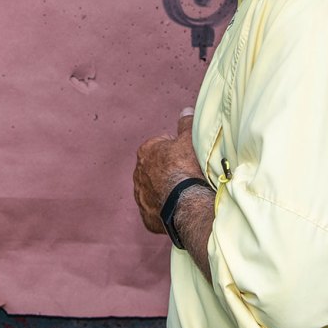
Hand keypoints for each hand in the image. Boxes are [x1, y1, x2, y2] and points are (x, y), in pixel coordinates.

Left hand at [133, 111, 204, 233]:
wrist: (188, 202)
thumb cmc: (188, 167)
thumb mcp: (190, 139)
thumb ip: (186, 123)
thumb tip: (186, 110)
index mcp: (146, 152)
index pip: (162, 145)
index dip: (178, 150)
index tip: (188, 157)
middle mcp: (138, 174)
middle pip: (157, 169)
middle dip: (169, 171)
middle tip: (188, 175)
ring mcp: (141, 197)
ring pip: (155, 190)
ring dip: (166, 190)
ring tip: (185, 193)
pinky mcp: (147, 217)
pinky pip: (157, 210)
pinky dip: (167, 209)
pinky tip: (180, 207)